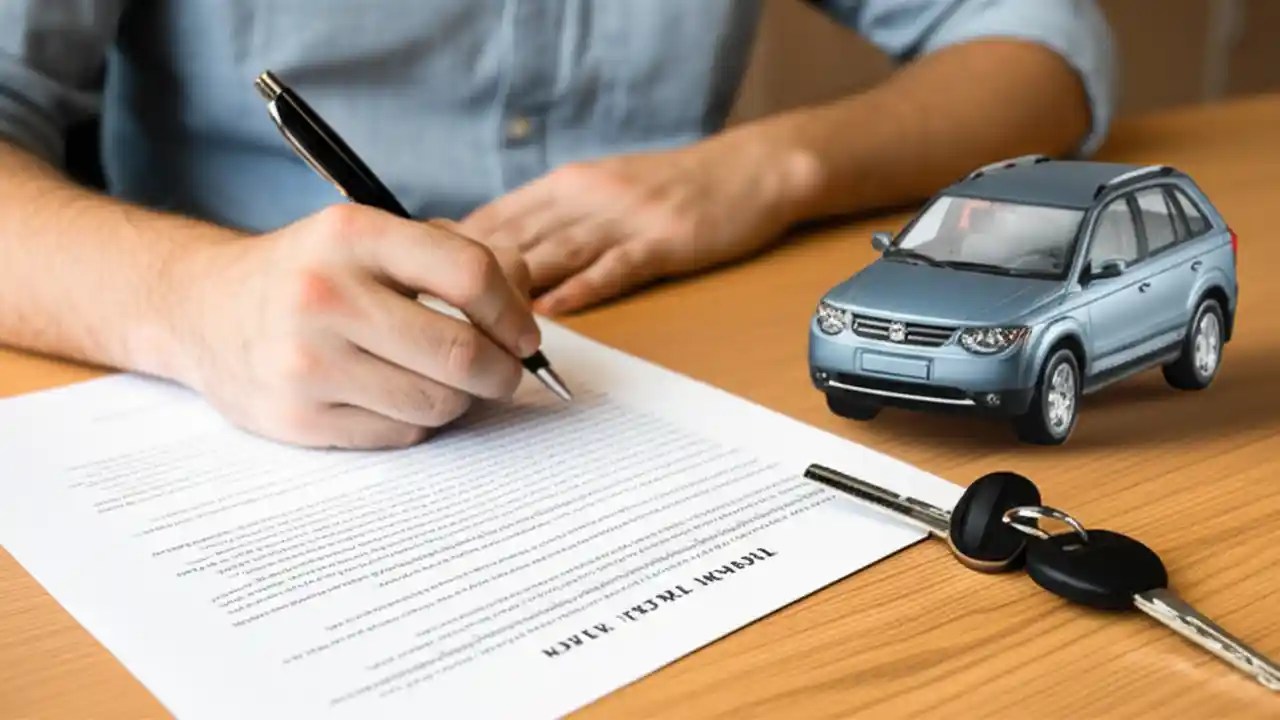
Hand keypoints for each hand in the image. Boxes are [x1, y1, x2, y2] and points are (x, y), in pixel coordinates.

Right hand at [171, 205, 540, 448]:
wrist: (204, 309)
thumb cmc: (312, 272)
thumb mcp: (373, 237)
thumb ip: (456, 253)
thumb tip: (526, 297)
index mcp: (352, 235)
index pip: (469, 274)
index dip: (513, 312)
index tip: (525, 334)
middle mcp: (324, 295)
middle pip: (461, 353)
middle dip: (502, 371)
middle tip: (505, 372)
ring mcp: (305, 361)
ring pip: (437, 404)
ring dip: (459, 400)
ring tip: (445, 382)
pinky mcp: (295, 417)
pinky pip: (399, 435)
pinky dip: (414, 422)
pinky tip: (393, 396)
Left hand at [460, 127, 819, 314]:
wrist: (748, 170)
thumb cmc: (672, 189)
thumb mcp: (602, 190)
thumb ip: (553, 218)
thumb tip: (496, 252)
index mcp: (566, 185)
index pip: (495, 218)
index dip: (450, 252)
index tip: (412, 282)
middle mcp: (586, 197)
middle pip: (514, 238)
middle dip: (466, 278)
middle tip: (426, 315)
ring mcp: (624, 218)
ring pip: (555, 254)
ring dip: (513, 291)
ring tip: (473, 326)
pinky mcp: (662, 241)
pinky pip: (614, 267)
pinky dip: (581, 289)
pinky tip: (554, 312)